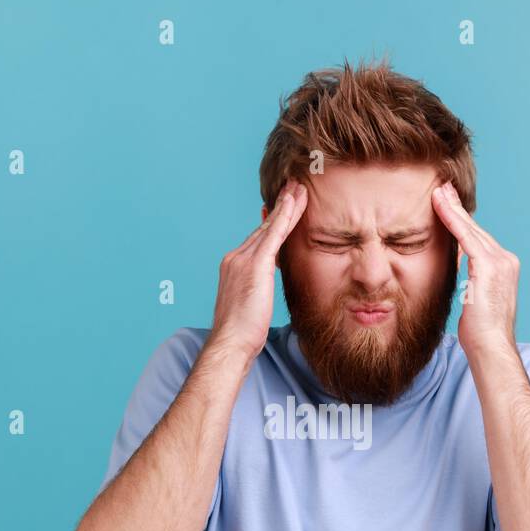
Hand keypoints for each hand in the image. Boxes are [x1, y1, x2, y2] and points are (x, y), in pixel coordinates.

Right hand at [209, 178, 308, 358]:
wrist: (230, 342)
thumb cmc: (240, 335)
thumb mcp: (249, 307)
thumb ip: (257, 292)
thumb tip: (263, 294)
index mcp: (233, 267)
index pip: (257, 240)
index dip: (271, 223)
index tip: (281, 208)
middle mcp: (235, 258)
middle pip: (263, 228)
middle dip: (279, 208)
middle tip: (292, 188)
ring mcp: (243, 260)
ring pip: (270, 227)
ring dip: (286, 206)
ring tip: (299, 188)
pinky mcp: (255, 265)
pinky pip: (274, 235)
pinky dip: (285, 217)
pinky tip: (295, 203)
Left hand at [430, 180, 519, 353]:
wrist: (491, 348)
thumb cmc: (480, 333)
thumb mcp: (473, 299)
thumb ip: (469, 278)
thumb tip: (457, 265)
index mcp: (503, 268)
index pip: (478, 239)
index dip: (462, 220)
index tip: (449, 203)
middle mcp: (506, 260)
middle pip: (476, 229)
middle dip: (457, 207)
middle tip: (441, 188)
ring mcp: (500, 262)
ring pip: (471, 229)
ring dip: (452, 208)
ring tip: (437, 191)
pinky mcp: (489, 266)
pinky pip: (466, 236)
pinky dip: (452, 219)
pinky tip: (439, 205)